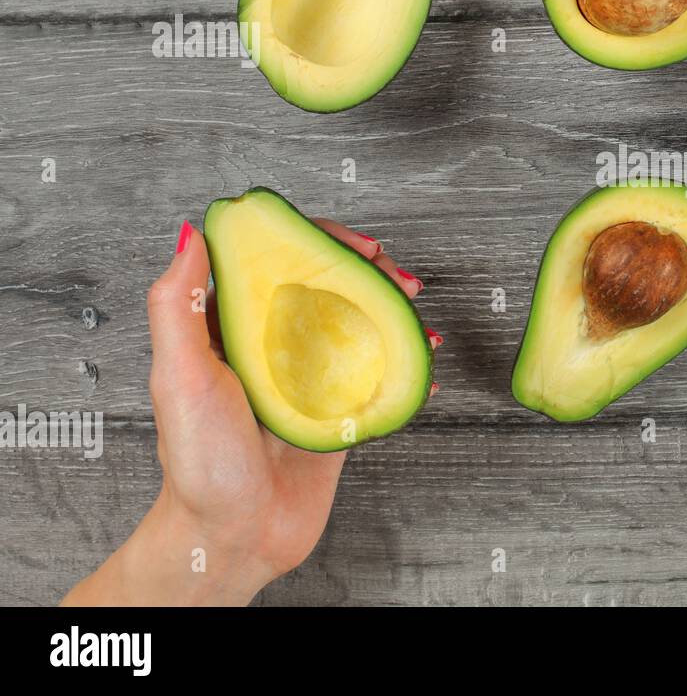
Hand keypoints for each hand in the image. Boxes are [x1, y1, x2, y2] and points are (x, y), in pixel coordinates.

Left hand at [62, 218, 439, 605]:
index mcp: (227, 326)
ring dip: (391, 305)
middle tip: (393, 274)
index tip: (349, 243)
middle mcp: (269, 342)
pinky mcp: (338, 406)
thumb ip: (176, 305)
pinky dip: (405, 357)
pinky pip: (377, 369)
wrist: (236, 539)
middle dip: (365, 268)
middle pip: (323, 282)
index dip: (313, 239)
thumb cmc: (199, 466)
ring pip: (356, 318)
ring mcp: (308, 373)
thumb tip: (192, 235)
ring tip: (414, 309)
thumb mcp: (178, 378)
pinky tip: (422, 358)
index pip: (271, 257)